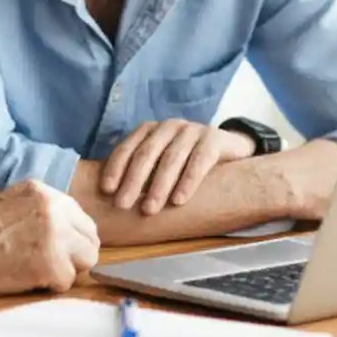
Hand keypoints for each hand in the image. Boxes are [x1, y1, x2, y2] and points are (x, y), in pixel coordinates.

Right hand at [0, 180, 99, 293]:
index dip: (73, 239)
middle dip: (75, 255)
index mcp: (45, 193)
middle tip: (52, 264)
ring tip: (40, 270)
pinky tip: (28, 279)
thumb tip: (67, 227)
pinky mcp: (50, 264)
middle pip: (91, 240)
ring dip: (67, 270)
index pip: (82, 219)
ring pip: (86, 260)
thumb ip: (42, 209)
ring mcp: (55, 236)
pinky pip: (67, 281)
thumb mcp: (12, 201)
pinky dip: (51, 286)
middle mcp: (55, 210)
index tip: (59, 249)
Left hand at [101, 119, 256, 214]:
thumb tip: (111, 199)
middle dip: (133, 180)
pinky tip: (179, 200)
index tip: (106, 190)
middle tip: (122, 204)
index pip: (128, 147)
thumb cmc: (186, 162)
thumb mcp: (162, 162)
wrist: (230, 150)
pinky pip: (199, 161)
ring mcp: (192, 130)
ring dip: (158, 186)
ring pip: (171, 158)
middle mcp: (169, 126)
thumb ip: (143, 172)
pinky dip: (188, 181)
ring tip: (149, 209)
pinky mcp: (213, 139)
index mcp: (150, 130)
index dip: (116, 167)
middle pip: (146, 153)